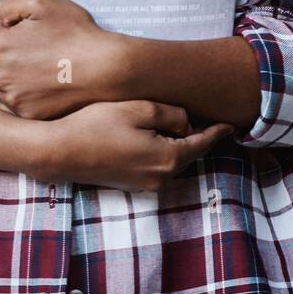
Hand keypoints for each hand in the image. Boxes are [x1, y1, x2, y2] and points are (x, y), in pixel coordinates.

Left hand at [0, 0, 123, 118]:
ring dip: (7, 71)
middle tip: (38, 46)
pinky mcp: (26, 114)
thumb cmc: (73, 31)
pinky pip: (8, 103)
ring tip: (33, 66)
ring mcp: (11, 98)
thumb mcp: (39, 0)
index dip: (14, 25)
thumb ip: (6, 5)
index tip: (36, 29)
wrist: (104, 67)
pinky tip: (35, 84)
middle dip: (8, 47)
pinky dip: (17, 92)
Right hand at [43, 100, 236, 192]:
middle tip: (211, 117)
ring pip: (172, 158)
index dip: (218, 131)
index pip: (202, 143)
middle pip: (189, 152)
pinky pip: (157, 164)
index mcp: (168, 158)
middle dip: (199, 135)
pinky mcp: (131, 182)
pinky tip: (156, 135)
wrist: (59, 153)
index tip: (233, 124)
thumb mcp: (138, 109)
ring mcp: (145, 183)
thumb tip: (185, 123)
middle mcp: (161, 177)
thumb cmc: (96, 126)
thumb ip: (170, 114)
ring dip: (179, 142)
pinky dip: (163, 150)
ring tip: (183, 123)